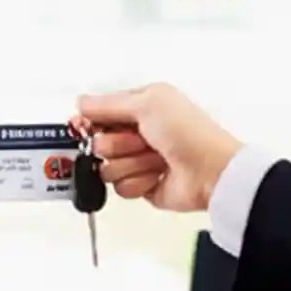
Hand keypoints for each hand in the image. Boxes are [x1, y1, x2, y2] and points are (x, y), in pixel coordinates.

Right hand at [76, 82, 239, 211]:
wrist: (210, 171)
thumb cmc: (187, 132)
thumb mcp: (148, 102)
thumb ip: (107, 103)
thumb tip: (80, 103)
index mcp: (139, 107)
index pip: (97, 114)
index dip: (90, 122)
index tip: (85, 126)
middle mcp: (136, 133)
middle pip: (97, 143)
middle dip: (117, 144)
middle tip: (141, 141)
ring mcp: (138, 161)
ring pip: (106, 168)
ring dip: (131, 163)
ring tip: (155, 159)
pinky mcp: (142, 185)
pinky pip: (120, 188)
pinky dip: (140, 181)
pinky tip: (158, 175)